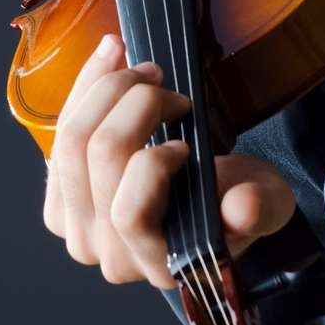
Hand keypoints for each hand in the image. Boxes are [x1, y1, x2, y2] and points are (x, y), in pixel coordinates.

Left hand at [43, 33, 296, 288]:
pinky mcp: (57, 196)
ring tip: (142, 69)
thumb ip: (259, 207)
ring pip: (72, 139)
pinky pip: (58, 132)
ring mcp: (75, 226)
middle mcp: (107, 252)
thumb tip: (243, 207)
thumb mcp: (266, 203)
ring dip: (106, 87)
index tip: (186, 141)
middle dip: (135, 101)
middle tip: (166, 80)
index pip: (131, 214)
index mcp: (157, 263)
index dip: (154, 162)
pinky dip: (84, 88)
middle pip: (98, 158)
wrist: (208, 200)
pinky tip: (111, 60)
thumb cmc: (235, 199)